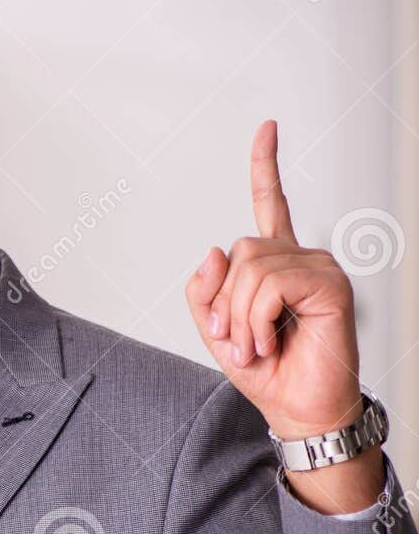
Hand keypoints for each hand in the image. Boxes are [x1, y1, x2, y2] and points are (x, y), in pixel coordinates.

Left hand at [185, 120, 382, 513]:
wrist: (297, 406)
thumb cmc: (265, 369)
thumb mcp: (216, 330)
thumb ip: (204, 291)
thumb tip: (212, 249)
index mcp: (274, 263)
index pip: (270, 204)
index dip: (266, 165)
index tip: (268, 127)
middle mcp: (300, 258)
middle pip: (239, 250)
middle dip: (224, 301)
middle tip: (235, 340)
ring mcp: (319, 268)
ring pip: (251, 267)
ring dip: (239, 316)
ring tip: (254, 344)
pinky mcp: (330, 284)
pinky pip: (271, 285)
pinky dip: (257, 319)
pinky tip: (268, 341)